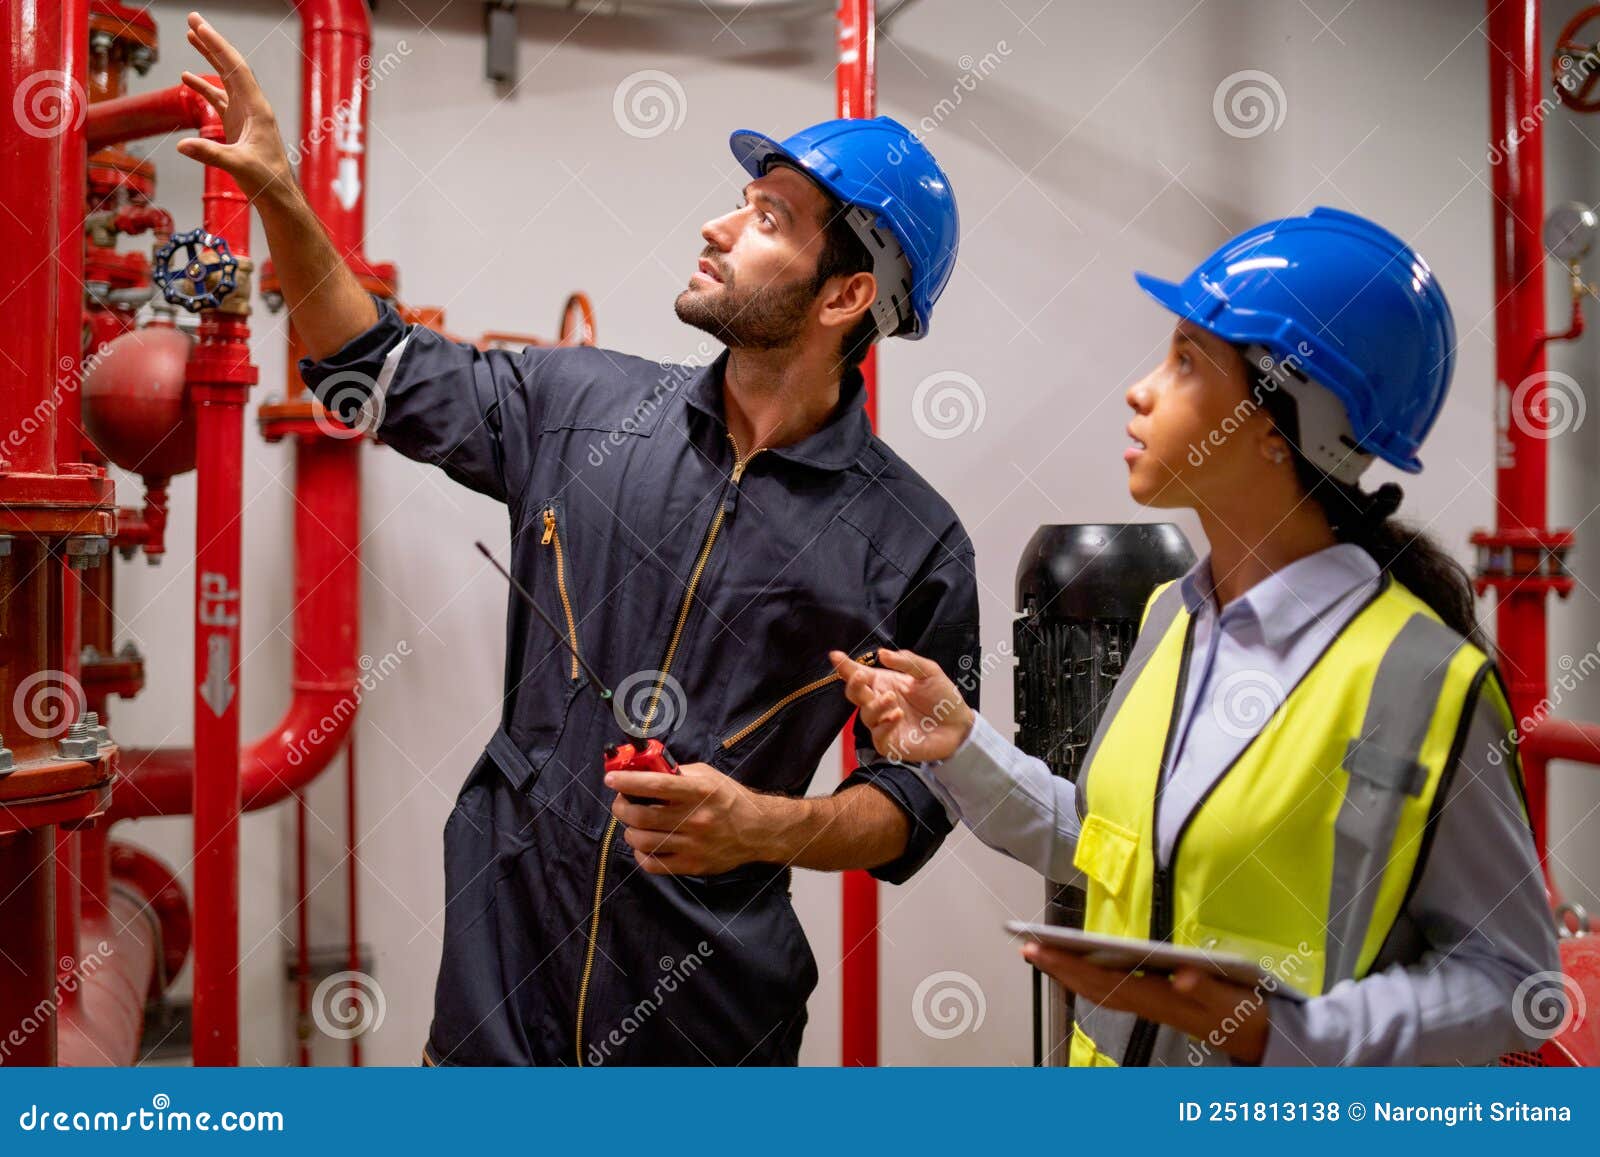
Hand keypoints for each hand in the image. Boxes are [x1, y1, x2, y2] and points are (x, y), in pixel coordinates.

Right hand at [174, 13, 295, 201]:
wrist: (277, 195)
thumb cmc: (266, 181)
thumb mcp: (238, 166)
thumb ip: (211, 154)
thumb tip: (182, 145)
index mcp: (257, 109)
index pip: (236, 69)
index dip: (218, 46)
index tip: (200, 26)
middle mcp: (253, 107)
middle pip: (230, 66)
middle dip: (212, 42)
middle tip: (193, 20)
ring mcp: (245, 114)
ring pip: (224, 79)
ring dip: (209, 58)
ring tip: (192, 37)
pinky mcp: (237, 125)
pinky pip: (219, 99)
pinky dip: (203, 87)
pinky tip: (187, 78)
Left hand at [605, 762, 777, 875]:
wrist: (757, 830)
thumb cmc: (729, 799)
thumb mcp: (707, 776)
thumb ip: (677, 773)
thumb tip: (644, 768)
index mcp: (700, 791)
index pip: (655, 784)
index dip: (628, 781)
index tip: (611, 779)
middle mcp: (695, 818)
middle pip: (641, 816)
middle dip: (622, 807)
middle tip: (621, 801)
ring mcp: (693, 845)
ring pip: (642, 841)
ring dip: (629, 830)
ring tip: (634, 823)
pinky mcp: (691, 865)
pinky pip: (652, 864)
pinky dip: (641, 853)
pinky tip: (645, 843)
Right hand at [830, 647, 973, 762]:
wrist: (959, 725)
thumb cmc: (943, 697)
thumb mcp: (928, 672)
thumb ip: (906, 661)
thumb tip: (882, 653)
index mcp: (885, 684)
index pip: (860, 674)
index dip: (845, 666)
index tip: (835, 656)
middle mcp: (880, 702)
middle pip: (855, 694)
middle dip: (854, 685)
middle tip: (861, 677)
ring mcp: (883, 723)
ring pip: (866, 715)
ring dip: (875, 706)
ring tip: (892, 699)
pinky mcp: (890, 743)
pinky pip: (878, 736)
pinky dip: (884, 725)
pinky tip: (896, 716)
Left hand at [1021, 942, 1270, 1064]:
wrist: (1256, 1036)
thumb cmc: (1240, 1010)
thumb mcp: (1228, 997)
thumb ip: (1206, 987)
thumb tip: (1182, 975)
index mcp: (1157, 998)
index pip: (1103, 980)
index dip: (1069, 965)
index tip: (1040, 949)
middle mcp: (1146, 1002)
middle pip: (1093, 985)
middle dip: (1058, 966)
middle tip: (1025, 946)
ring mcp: (1148, 1003)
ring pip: (1098, 989)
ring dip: (1068, 972)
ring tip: (1041, 953)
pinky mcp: (1153, 1001)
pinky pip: (1111, 990)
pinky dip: (1088, 978)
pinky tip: (1077, 968)